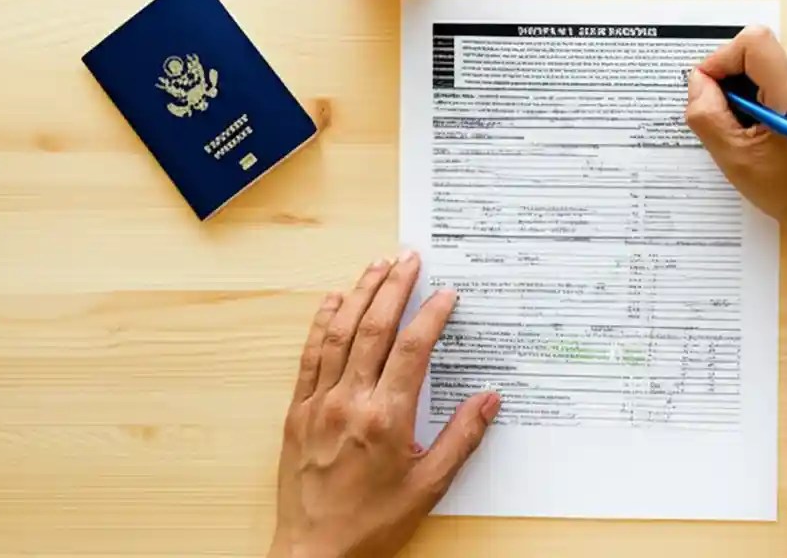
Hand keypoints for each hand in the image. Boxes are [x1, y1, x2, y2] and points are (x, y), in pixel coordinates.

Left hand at [269, 252, 500, 557]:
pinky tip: (333, 302)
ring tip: (376, 266)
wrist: (313, 553)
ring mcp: (318, 404)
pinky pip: (309, 357)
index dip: (431, 314)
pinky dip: (322, 324)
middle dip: (394, 287)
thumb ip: (461, 438)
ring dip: (359, 294)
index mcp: (386, 418)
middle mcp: (349, 402)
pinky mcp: (297, 412)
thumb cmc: (372, 524)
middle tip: (410, 258)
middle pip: (375, 329)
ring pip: (339, 334)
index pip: (413, 349)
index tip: (446, 293)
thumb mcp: (429, 486)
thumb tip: (490, 399)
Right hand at [685, 26, 786, 237]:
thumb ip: (708, 115)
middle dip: (734, 82)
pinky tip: (769, 134)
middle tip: (729, 123)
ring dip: (750, 94)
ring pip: (769, 69)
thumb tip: (698, 81)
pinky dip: (766, 99)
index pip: (754, 42)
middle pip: (759, 55)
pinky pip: (785, 81)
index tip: (708, 90)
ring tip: (751, 134)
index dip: (722, 59)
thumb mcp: (734, 159)